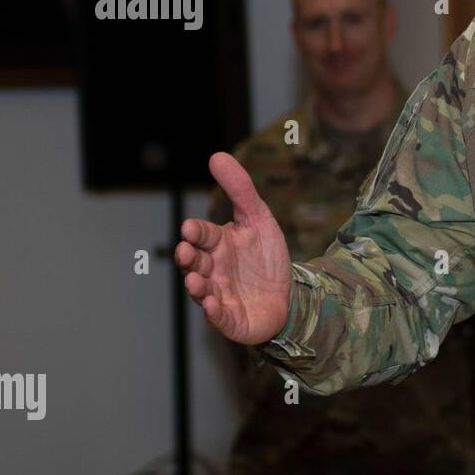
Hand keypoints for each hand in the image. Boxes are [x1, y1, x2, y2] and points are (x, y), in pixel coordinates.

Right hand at [174, 152, 291, 343]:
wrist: (288, 293)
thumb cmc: (266, 256)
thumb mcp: (259, 218)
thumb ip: (240, 189)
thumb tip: (217, 156)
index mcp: (218, 244)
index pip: (202, 235)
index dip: (195, 233)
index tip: (190, 229)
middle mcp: (213, 270)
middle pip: (195, 262)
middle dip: (189, 258)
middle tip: (186, 251)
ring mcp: (220, 295)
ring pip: (202, 291)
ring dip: (196, 286)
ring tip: (194, 280)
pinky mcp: (231, 319)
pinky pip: (219, 317)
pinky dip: (214, 312)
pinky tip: (213, 305)